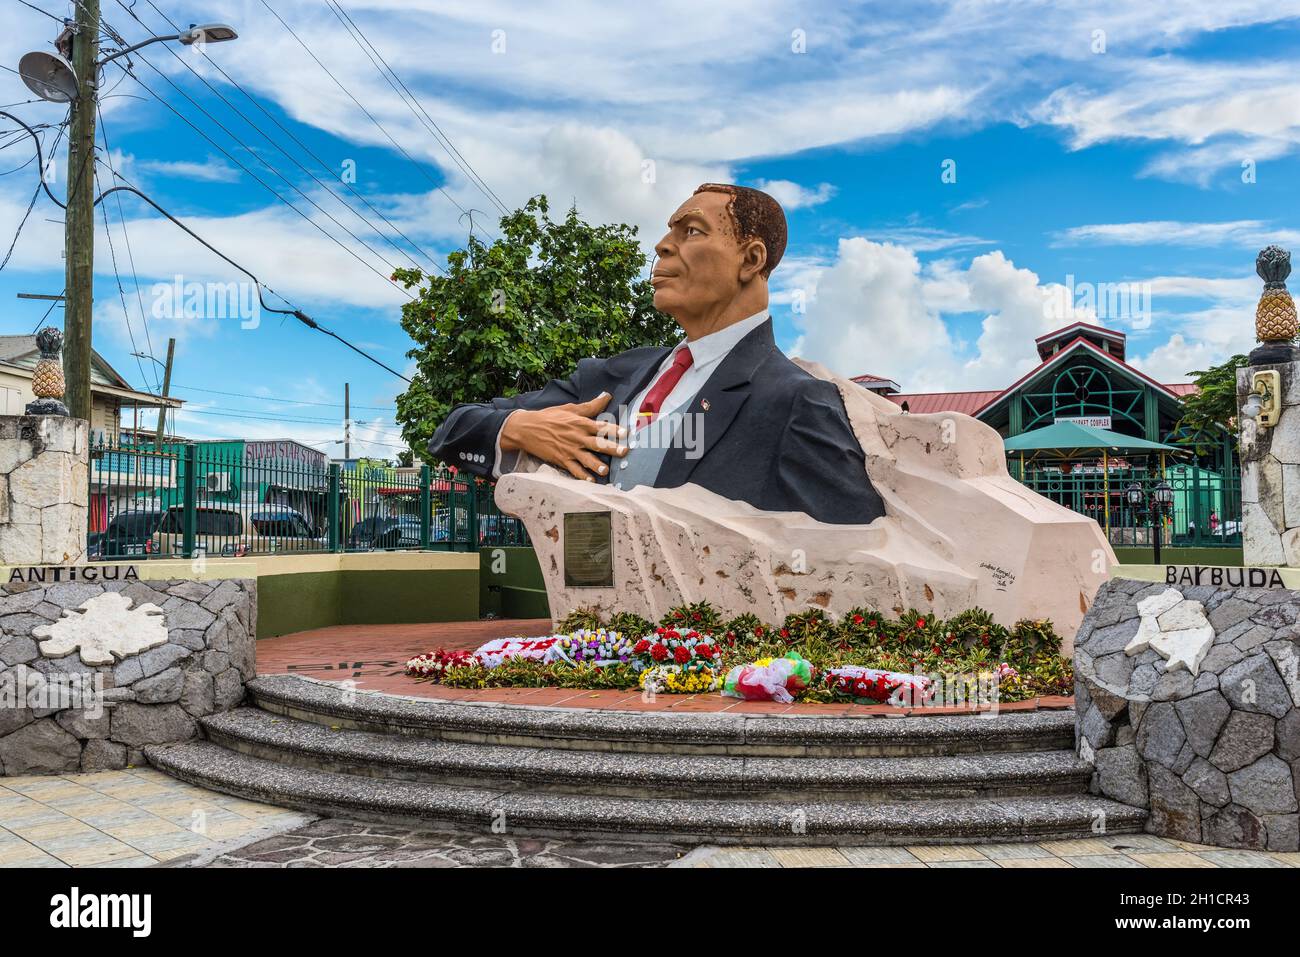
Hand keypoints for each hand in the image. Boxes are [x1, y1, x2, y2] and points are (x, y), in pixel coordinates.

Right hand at [500, 392, 627, 480]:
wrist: (526, 428)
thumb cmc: (549, 417)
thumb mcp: (569, 408)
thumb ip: (590, 406)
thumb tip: (607, 396)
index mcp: (580, 423)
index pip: (600, 426)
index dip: (613, 429)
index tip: (625, 433)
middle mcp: (577, 437)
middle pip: (597, 443)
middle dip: (611, 448)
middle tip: (624, 452)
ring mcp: (569, 450)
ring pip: (586, 459)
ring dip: (596, 465)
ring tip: (606, 470)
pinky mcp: (561, 460)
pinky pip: (574, 470)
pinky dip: (582, 476)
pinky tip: (591, 482)